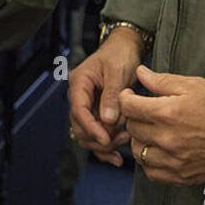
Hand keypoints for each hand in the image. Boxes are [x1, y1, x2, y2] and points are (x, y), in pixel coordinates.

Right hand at [68, 29, 141, 165]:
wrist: (126, 48)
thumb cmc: (120, 54)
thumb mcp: (118, 71)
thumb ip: (112, 95)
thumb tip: (108, 121)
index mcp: (79, 83)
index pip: (78, 110)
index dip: (91, 127)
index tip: (106, 139)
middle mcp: (80, 96)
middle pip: (80, 127)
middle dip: (98, 137)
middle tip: (119, 140)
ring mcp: (88, 106)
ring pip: (87, 134)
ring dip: (103, 143)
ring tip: (124, 141)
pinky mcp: (97, 113)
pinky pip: (96, 134)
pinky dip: (106, 145)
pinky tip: (117, 156)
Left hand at [119, 65, 204, 185]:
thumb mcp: (196, 86)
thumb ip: (163, 81)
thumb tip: (140, 73)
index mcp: (168, 112)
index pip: (128, 107)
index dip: (125, 98)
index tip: (130, 97)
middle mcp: (167, 139)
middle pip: (131, 128)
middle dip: (133, 117)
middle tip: (143, 112)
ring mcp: (173, 161)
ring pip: (138, 152)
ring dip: (140, 140)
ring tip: (151, 131)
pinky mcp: (181, 178)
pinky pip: (151, 172)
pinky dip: (149, 162)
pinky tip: (159, 151)